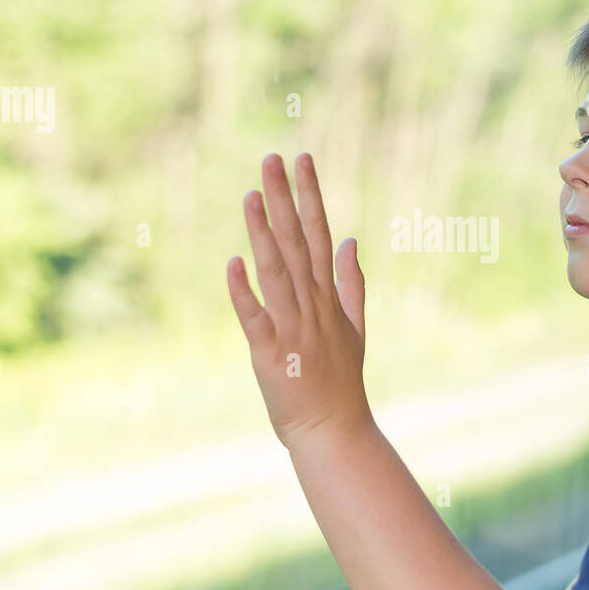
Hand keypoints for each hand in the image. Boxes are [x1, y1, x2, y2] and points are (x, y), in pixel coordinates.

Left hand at [225, 152, 373, 450]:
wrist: (334, 430)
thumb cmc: (340, 381)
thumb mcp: (355, 328)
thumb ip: (352, 283)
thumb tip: (350, 241)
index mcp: (329, 297)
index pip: (320, 234)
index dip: (311, 195)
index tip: (302, 159)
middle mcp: (313, 306)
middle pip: (297, 243)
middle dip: (285, 199)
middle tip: (272, 159)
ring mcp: (293, 328)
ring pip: (277, 272)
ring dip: (263, 233)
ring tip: (252, 195)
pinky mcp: (270, 354)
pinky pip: (255, 318)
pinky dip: (244, 292)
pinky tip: (233, 263)